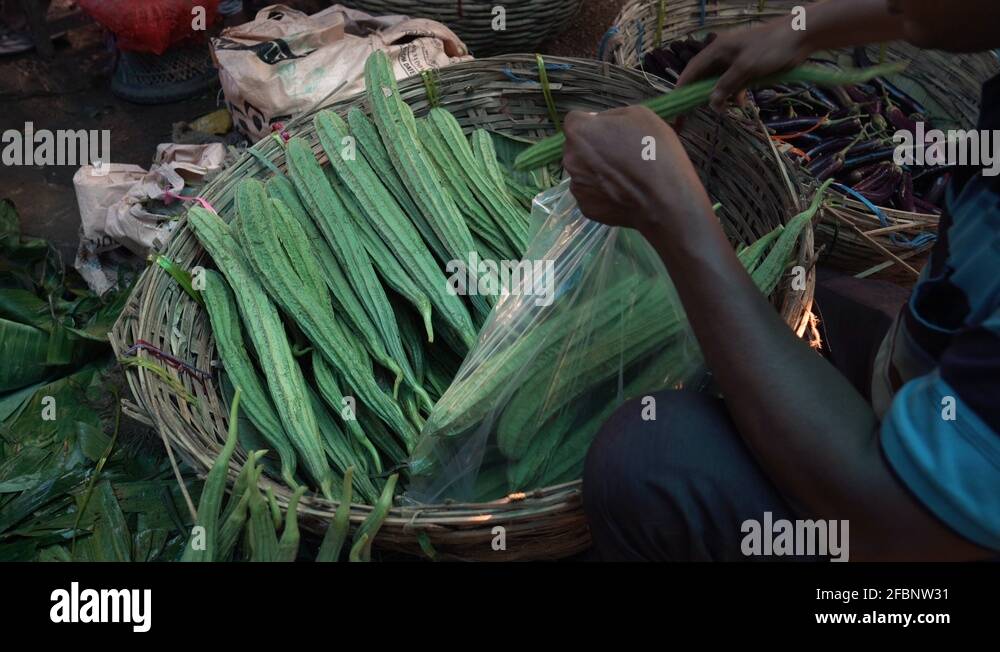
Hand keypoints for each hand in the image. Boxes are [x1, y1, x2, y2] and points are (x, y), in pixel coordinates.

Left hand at [562, 106, 713, 237]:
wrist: (665, 200)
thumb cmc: (654, 152)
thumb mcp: (639, 114)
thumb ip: (611, 115)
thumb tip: (600, 123)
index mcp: (579, 132)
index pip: (576, 121)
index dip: (595, 124)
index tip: (612, 132)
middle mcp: (570, 159)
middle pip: (578, 148)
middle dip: (594, 148)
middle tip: (621, 154)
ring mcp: (577, 187)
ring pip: (584, 172)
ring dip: (597, 171)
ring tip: (625, 177)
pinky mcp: (586, 208)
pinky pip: (592, 194)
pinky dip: (603, 193)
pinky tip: (623, 194)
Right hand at [677, 19, 807, 110]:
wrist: (800, 36)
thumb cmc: (771, 47)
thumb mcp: (746, 67)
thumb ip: (727, 85)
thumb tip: (712, 103)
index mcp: (717, 50)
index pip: (692, 70)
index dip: (682, 86)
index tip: (675, 103)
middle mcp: (722, 55)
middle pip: (703, 78)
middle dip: (698, 96)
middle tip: (689, 114)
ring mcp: (735, 62)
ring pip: (719, 83)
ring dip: (720, 97)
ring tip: (722, 111)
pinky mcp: (748, 68)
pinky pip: (735, 84)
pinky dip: (735, 94)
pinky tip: (740, 104)